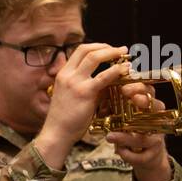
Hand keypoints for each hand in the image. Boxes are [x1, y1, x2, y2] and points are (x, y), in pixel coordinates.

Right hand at [36, 43, 154, 166]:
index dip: (97, 46)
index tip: (109, 50)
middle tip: (121, 50)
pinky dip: (116, 70)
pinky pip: (104, 76)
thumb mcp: (70, 96)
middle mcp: (67, 75)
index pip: (79, 51)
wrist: (57, 133)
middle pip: (87, 49)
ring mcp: (75, 82)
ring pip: (94, 57)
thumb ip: (85, 85)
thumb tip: (106, 80)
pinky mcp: (85, 92)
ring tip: (125, 55)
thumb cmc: (64, 119)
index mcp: (62, 74)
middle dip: (106, 47)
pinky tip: (125, 70)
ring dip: (112, 53)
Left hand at [105, 92, 172, 180]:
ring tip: (110, 136)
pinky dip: (127, 154)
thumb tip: (100, 97)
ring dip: (126, 137)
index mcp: (149, 108)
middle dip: (143, 101)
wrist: (145, 158)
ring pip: (144, 136)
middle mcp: (157, 120)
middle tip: (132, 100)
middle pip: (156, 107)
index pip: (149, 92)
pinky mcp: (152, 155)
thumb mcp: (124, 118)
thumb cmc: (132, 133)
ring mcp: (156, 138)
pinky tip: (118, 151)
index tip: (125, 88)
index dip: (139, 88)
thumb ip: (115, 108)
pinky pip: (140, 156)